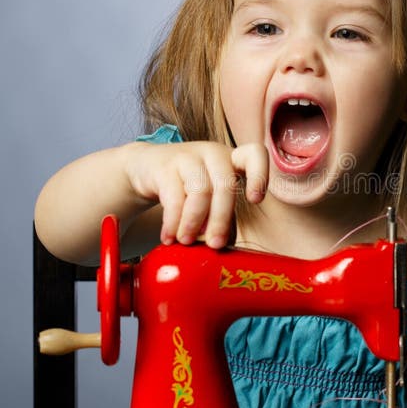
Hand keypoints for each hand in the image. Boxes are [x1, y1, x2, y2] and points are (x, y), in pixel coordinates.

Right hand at [124, 141, 267, 247]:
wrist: (145, 167)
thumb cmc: (186, 186)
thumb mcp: (209, 196)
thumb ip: (221, 217)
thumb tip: (228, 253)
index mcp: (232, 159)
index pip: (255, 154)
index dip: (259, 176)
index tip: (254, 201)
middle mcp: (213, 153)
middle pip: (225, 184)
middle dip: (221, 219)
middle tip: (215, 245)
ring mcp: (189, 156)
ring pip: (200, 191)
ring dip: (194, 222)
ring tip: (186, 241)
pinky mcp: (165, 166)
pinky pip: (173, 197)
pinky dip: (173, 222)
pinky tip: (169, 237)